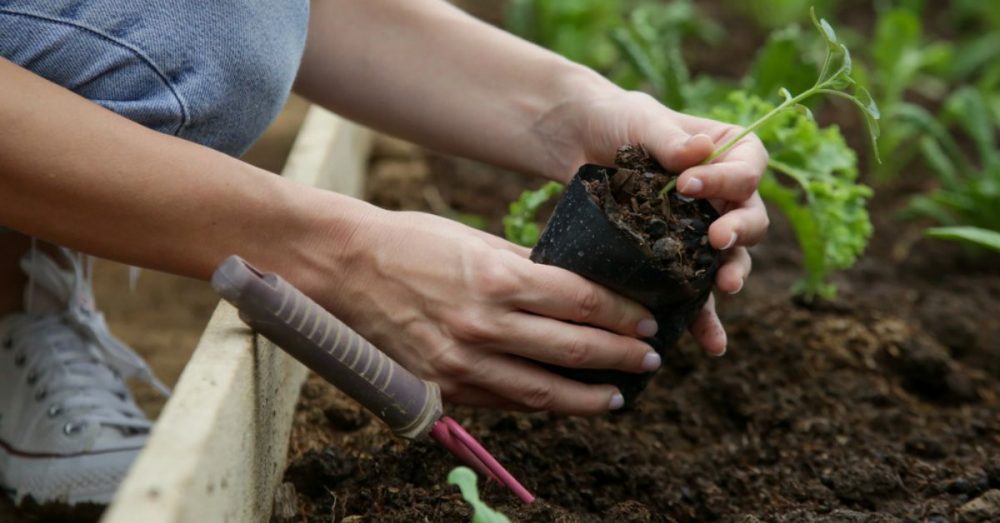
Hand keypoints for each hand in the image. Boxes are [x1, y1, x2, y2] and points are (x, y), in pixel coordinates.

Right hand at [298, 205, 661, 413]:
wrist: (345, 267)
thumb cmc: (412, 243)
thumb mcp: (475, 240)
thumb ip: (525, 268)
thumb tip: (574, 288)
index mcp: (498, 278)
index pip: (582, 301)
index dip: (622, 315)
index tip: (647, 320)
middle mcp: (485, 324)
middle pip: (573, 348)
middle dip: (621, 356)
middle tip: (649, 358)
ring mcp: (461, 362)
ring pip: (543, 391)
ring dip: (589, 396)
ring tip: (618, 395)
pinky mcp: (440, 387)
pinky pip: (502, 403)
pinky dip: (539, 406)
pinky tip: (562, 403)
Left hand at [534, 89, 769, 355]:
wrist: (578, 143)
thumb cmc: (616, 119)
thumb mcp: (640, 119)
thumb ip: (669, 138)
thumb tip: (699, 151)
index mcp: (728, 151)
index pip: (748, 168)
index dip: (728, 180)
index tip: (688, 185)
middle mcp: (724, 193)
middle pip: (750, 218)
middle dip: (739, 232)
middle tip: (717, 240)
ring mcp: (702, 228)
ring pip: (731, 258)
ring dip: (732, 274)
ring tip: (724, 287)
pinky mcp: (676, 257)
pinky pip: (697, 291)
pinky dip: (705, 317)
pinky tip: (710, 343)